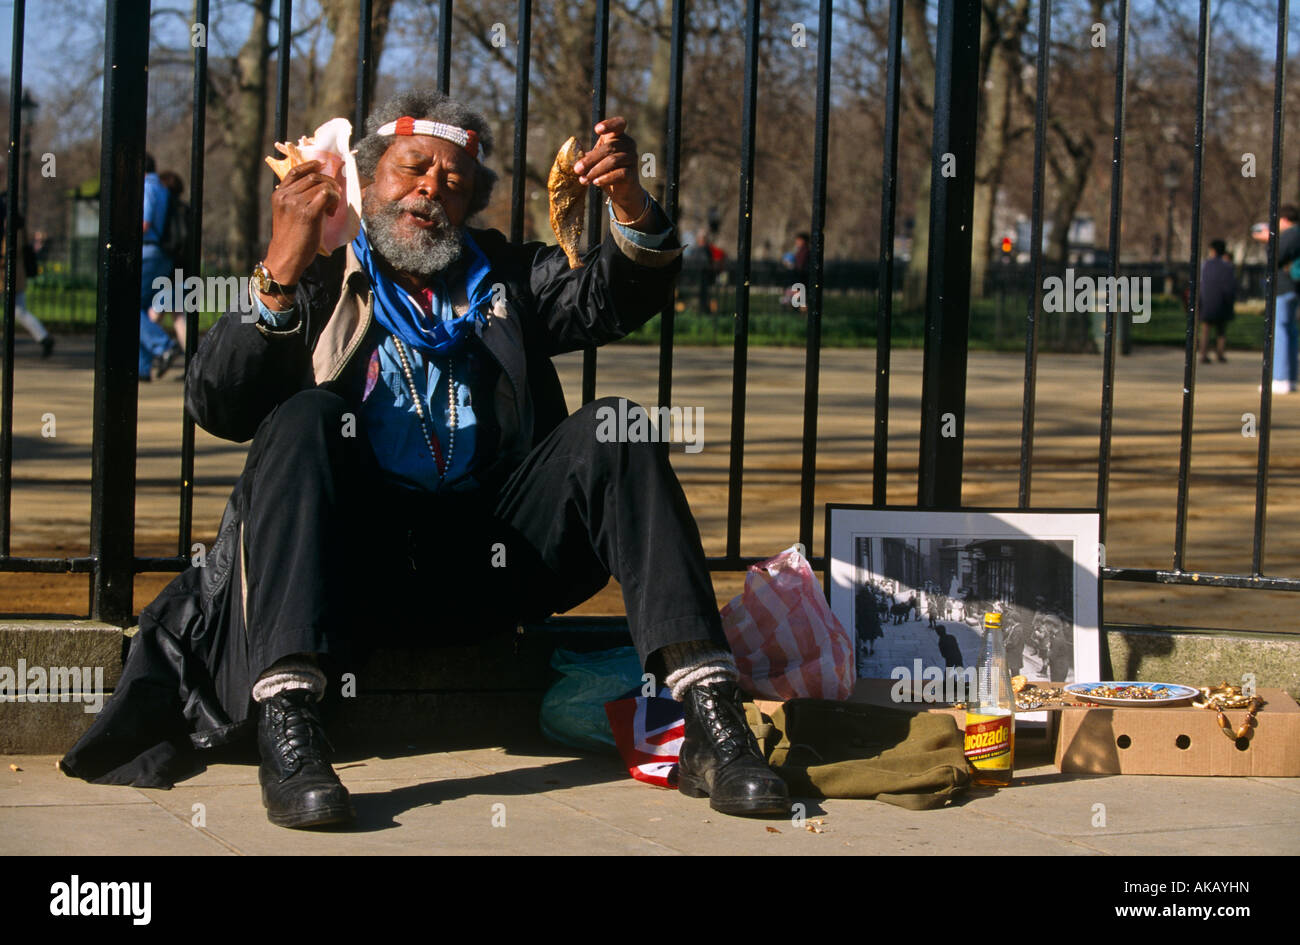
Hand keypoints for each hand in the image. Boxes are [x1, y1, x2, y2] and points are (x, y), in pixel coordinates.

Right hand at [262, 159, 342, 287]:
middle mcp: (286, 196)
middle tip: (334, 197)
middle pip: (313, 177)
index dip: (310, 166)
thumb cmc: (290, 239)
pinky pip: (326, 195)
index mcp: (279, 194)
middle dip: (328, 183)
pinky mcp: (307, 213)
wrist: (286, 257)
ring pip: (321, 185)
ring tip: (331, 210)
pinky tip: (331, 212)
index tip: (322, 165)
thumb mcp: (288, 214)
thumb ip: (297, 200)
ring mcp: (295, 203)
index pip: (295, 172)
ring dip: (332, 194)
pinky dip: (333, 200)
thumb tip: (319, 188)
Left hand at [572, 116, 648, 226]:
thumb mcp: (595, 160)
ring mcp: (632, 158)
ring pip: (612, 161)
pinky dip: (606, 178)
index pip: (618, 124)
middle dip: (590, 159)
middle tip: (577, 169)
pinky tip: (596, 183)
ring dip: (595, 171)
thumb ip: (587, 155)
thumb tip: (574, 157)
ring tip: (583, 180)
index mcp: (618, 136)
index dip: (609, 125)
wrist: (621, 191)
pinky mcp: (632, 173)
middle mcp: (628, 144)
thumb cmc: (606, 171)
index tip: (597, 130)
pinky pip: (619, 173)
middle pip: (609, 148)